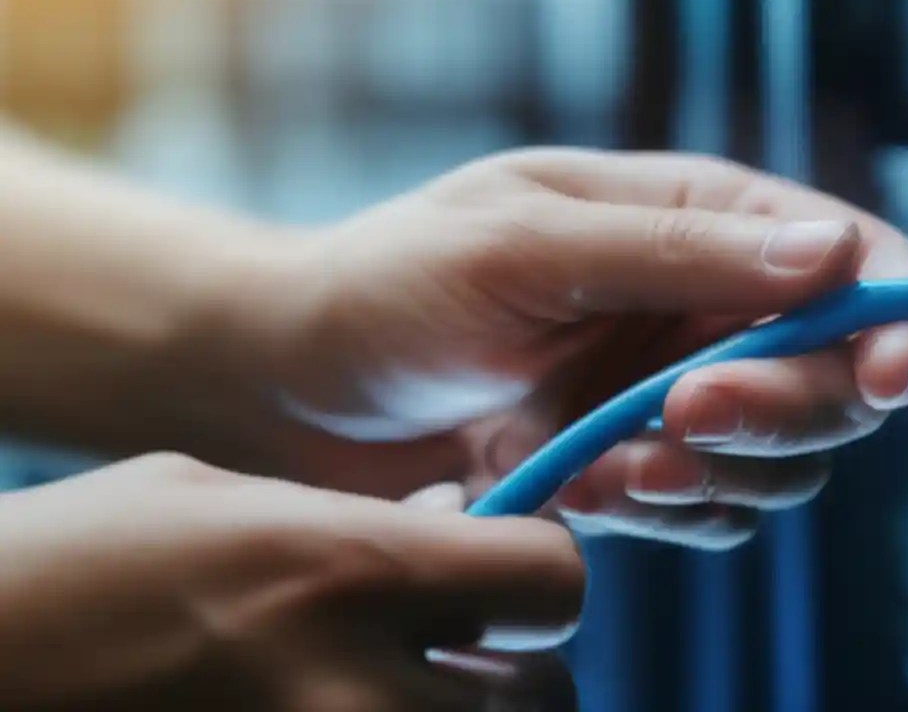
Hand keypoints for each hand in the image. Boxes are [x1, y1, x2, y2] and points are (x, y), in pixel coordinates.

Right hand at [0, 454, 582, 711]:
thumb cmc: (72, 567)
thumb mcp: (215, 498)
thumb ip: (361, 519)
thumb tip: (460, 526)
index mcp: (347, 571)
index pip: (554, 581)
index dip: (535, 571)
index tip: (499, 567)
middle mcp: (357, 689)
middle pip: (547, 695)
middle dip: (510, 667)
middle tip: (443, 652)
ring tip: (384, 690)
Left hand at [226, 149, 907, 548]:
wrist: (296, 390)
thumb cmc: (395, 283)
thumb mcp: (526, 243)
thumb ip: (679, 252)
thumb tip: (836, 257)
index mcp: (698, 222)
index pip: (855, 261)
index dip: (900, 314)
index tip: (895, 368)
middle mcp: (705, 311)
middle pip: (837, 377)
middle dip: (785, 405)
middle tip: (690, 408)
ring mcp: (674, 399)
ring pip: (782, 462)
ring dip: (714, 472)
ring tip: (609, 460)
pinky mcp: (637, 474)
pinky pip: (708, 516)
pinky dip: (660, 513)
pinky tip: (578, 489)